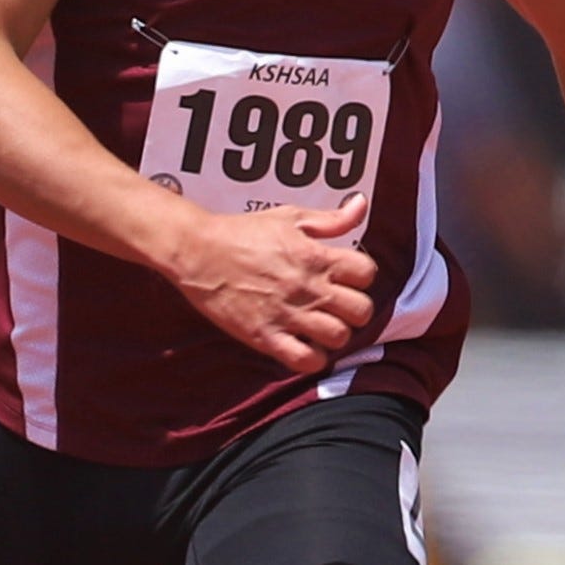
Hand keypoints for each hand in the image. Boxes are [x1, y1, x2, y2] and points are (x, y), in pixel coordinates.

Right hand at [165, 188, 377, 371]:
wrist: (197, 251)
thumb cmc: (243, 232)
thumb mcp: (290, 218)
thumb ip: (331, 219)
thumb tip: (361, 204)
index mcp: (317, 257)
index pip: (367, 273)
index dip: (361, 277)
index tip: (346, 278)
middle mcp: (308, 287)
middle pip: (361, 311)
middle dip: (355, 311)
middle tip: (337, 307)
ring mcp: (287, 314)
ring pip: (338, 337)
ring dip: (334, 335)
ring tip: (320, 327)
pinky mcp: (264, 336)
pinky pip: (305, 360)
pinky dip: (311, 358)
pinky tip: (303, 346)